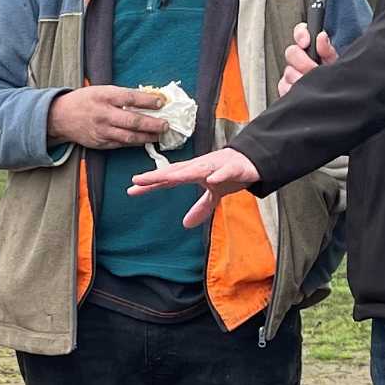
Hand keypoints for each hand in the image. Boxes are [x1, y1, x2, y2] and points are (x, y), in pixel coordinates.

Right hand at [47, 84, 169, 150]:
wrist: (60, 117)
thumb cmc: (85, 100)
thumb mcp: (101, 90)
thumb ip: (122, 95)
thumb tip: (148, 98)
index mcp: (104, 96)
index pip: (130, 98)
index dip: (147, 101)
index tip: (161, 103)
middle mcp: (104, 114)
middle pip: (133, 121)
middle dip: (152, 124)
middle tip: (166, 125)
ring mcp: (102, 131)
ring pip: (129, 136)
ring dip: (148, 137)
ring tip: (160, 135)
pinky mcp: (101, 143)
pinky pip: (122, 144)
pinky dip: (135, 142)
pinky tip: (145, 140)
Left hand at [128, 146, 261, 227]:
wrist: (254, 160)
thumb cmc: (230, 172)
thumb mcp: (214, 194)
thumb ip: (200, 208)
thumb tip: (186, 224)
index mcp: (193, 172)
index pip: (168, 179)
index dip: (150, 184)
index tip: (130, 190)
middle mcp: (201, 167)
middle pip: (176, 171)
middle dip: (157, 175)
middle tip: (138, 180)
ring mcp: (216, 166)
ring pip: (196, 169)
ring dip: (182, 173)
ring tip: (165, 178)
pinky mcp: (233, 168)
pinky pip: (226, 172)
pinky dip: (220, 175)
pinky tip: (212, 179)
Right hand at [278, 22, 338, 95]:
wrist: (333, 96)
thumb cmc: (333, 77)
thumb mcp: (335, 62)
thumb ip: (327, 49)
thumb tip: (321, 37)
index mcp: (311, 48)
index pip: (301, 32)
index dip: (301, 35)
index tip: (306, 42)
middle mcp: (299, 58)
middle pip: (291, 52)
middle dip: (303, 61)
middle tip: (313, 69)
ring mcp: (291, 73)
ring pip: (288, 71)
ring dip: (300, 78)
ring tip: (312, 83)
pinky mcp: (285, 87)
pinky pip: (283, 85)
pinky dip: (292, 88)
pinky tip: (303, 91)